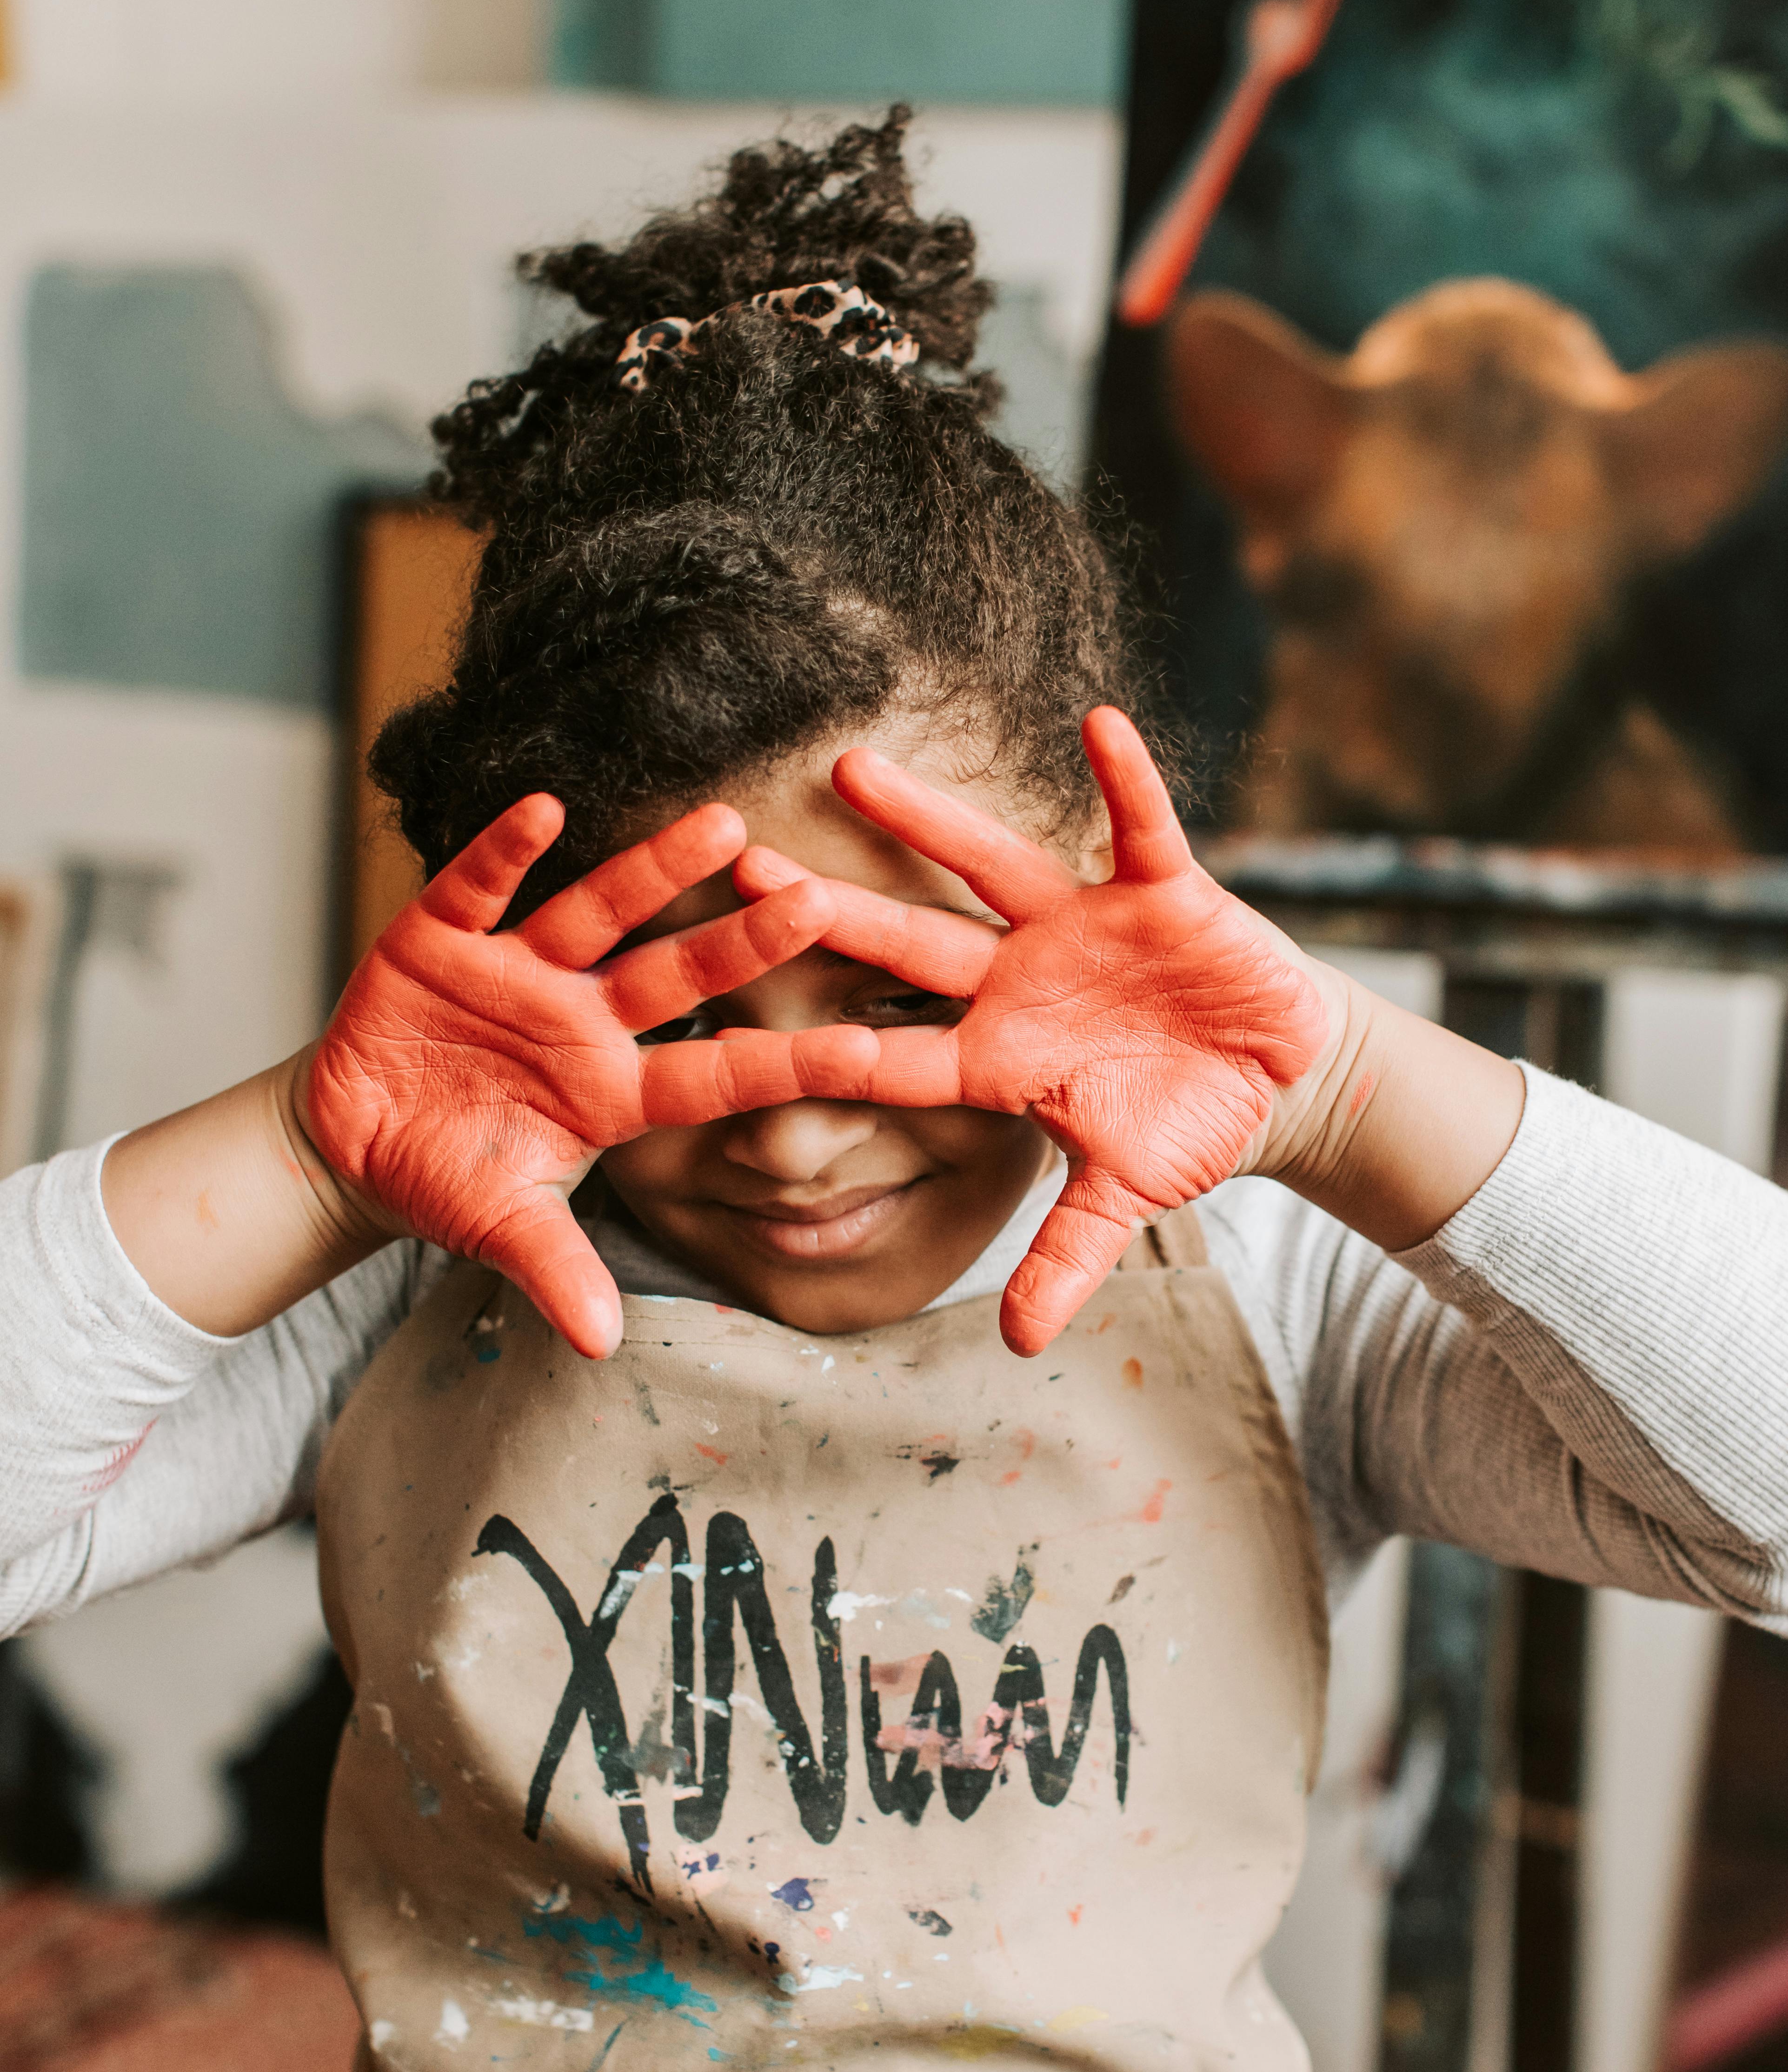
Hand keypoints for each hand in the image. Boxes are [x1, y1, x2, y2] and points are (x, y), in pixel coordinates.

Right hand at [302, 794, 873, 1357]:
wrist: (355, 1139)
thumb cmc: (447, 1177)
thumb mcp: (500, 1226)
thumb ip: (554, 1269)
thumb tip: (601, 1344)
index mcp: (611, 1092)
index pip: (716, 1077)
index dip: (785, 1066)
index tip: (865, 1053)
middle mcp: (582, 1019)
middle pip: (678, 976)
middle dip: (743, 940)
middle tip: (817, 898)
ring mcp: (518, 972)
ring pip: (600, 911)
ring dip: (655, 869)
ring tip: (723, 823)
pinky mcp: (444, 939)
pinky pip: (480, 887)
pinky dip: (505, 850)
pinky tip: (544, 808)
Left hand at [736, 708, 1335, 1353]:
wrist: (1275, 1079)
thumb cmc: (1186, 1129)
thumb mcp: (1123, 1202)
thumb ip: (1066, 1262)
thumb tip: (1014, 1345)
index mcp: (1000, 1058)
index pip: (897, 1056)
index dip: (829, 1052)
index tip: (742, 1044)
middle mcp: (1020, 981)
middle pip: (907, 945)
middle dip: (829, 912)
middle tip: (742, 874)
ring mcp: (1082, 928)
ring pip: (988, 865)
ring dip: (924, 820)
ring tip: (849, 768)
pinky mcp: (1161, 891)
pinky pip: (1141, 827)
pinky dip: (1127, 781)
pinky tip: (1100, 726)